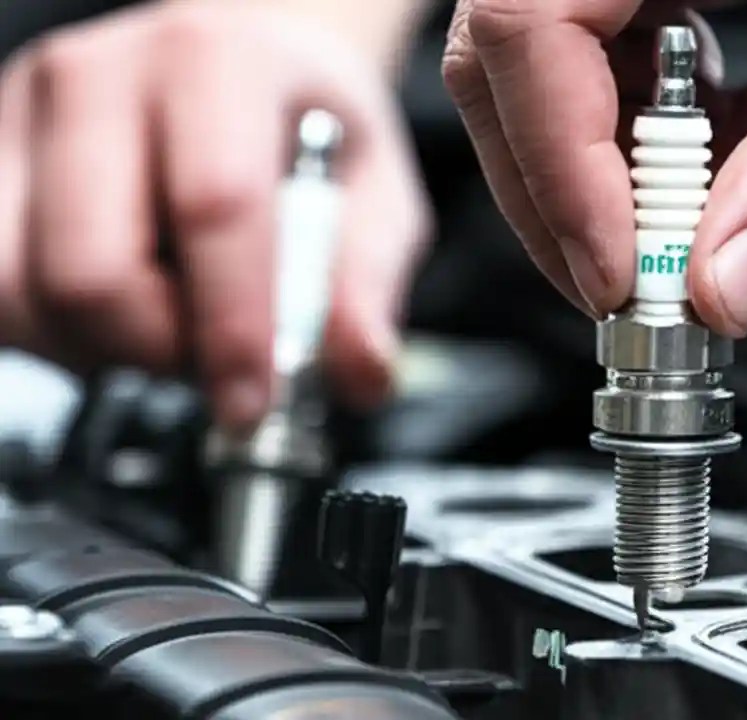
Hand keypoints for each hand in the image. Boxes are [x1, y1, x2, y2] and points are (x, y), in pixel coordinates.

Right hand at [0, 1, 429, 430]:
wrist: (248, 64)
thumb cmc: (313, 129)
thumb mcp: (377, 197)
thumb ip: (365, 286)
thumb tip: (361, 371)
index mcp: (217, 61)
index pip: (214, 206)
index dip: (234, 326)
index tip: (252, 401)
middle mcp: (103, 73)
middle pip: (93, 268)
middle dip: (160, 351)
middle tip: (215, 365)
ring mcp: (26, 113)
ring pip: (19, 290)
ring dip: (98, 350)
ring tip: (168, 334)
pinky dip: (51, 334)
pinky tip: (116, 321)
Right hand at [443, 0, 746, 334]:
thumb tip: (727, 282)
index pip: (528, 19)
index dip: (555, 161)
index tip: (622, 271)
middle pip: (515, 53)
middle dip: (564, 191)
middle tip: (638, 286)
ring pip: (554, 70)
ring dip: (611, 176)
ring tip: (690, 236)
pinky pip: (623, 62)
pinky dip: (662, 143)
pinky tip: (727, 172)